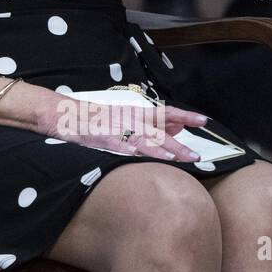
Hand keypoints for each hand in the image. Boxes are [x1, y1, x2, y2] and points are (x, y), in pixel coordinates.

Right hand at [42, 92, 207, 162]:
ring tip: (172, 158)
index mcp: (137, 113)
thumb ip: (154, 122)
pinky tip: (134, 154)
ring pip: (138, 139)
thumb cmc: (100, 119)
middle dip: (177, 144)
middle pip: (157, 131)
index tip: (204, 121)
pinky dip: (124, 149)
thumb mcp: (129, 117)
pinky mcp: (99, 138)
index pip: (165, 113)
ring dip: (156, 149)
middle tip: (196, 156)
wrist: (67, 115)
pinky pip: (114, 144)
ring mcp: (114, 129)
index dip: (185, 116)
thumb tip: (180, 126)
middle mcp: (129, 119)